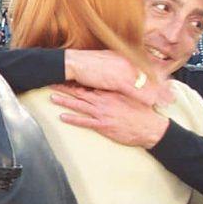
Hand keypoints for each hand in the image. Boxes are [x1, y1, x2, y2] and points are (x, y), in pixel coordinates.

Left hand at [51, 85, 170, 148]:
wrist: (150, 127)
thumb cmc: (142, 112)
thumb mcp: (132, 95)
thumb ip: (121, 89)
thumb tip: (113, 82)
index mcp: (111, 92)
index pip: (90, 84)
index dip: (77, 80)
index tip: (67, 75)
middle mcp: (104, 101)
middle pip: (80, 92)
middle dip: (65, 88)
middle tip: (52, 82)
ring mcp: (102, 113)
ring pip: (79, 105)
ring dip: (65, 101)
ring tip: (52, 97)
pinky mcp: (102, 125)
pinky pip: (84, 122)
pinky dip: (72, 119)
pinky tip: (62, 117)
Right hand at [63, 49, 171, 105]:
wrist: (74, 62)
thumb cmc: (89, 63)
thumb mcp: (109, 60)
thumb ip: (122, 64)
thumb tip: (130, 69)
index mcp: (127, 57)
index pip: (149, 67)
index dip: (161, 77)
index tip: (170, 84)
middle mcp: (128, 62)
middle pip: (151, 75)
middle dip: (164, 87)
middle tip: (173, 96)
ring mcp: (122, 70)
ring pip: (145, 83)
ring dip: (157, 93)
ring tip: (166, 102)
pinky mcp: (115, 80)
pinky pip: (133, 90)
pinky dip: (143, 96)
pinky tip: (151, 103)